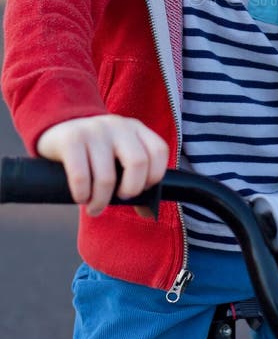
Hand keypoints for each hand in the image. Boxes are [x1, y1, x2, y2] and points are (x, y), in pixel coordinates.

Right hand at [36, 115, 169, 215]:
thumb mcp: (117, 154)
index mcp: (135, 128)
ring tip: (94, 207)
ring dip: (101, 201)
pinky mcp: (71, 139)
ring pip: (107, 176)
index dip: (154, 176)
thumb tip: (147, 212)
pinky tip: (81, 197)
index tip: (141, 189)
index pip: (158, 151)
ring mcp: (94, 130)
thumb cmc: (94, 151)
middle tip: (119, 198)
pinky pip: (81, 176)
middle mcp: (118, 126)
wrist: (58, 129)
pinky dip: (82, 195)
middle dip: (130, 190)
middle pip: (138, 163)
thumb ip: (133, 175)